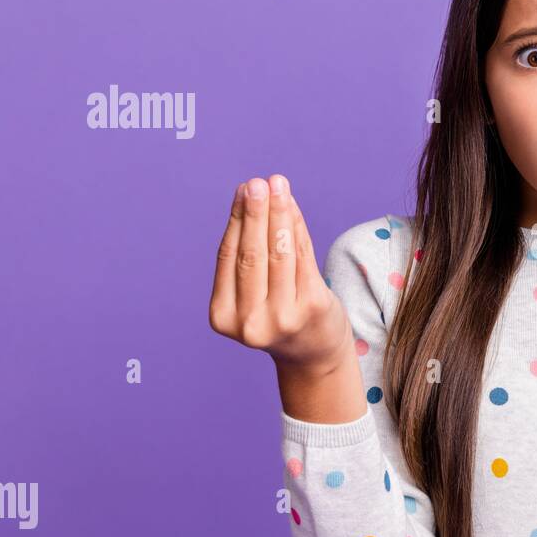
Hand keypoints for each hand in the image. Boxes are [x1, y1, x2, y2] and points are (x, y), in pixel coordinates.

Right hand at [208, 175, 352, 373]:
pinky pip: (304, 258)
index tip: (242, 190)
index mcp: (223, 317)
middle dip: (256, 213)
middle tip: (257, 182)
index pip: (228, 258)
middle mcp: (250, 322)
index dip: (236, 221)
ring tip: (278, 185)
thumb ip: (247, 254)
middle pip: (252, 255)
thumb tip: (250, 198)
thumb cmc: (278, 315)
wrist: (313, 354)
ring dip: (279, 214)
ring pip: (279, 254)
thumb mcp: (252, 294)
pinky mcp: (312, 308)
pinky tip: (293, 208)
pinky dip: (297, 228)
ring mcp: (283, 317)